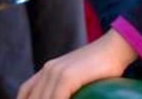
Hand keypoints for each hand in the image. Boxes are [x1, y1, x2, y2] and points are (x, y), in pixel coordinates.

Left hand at [17, 31, 138, 98]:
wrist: (115, 48)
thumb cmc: (103, 67)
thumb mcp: (79, 78)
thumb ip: (68, 89)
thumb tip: (68, 95)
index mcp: (48, 70)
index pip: (26, 91)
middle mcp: (48, 70)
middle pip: (32, 98)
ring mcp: (56, 72)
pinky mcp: (68, 76)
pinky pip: (57, 98)